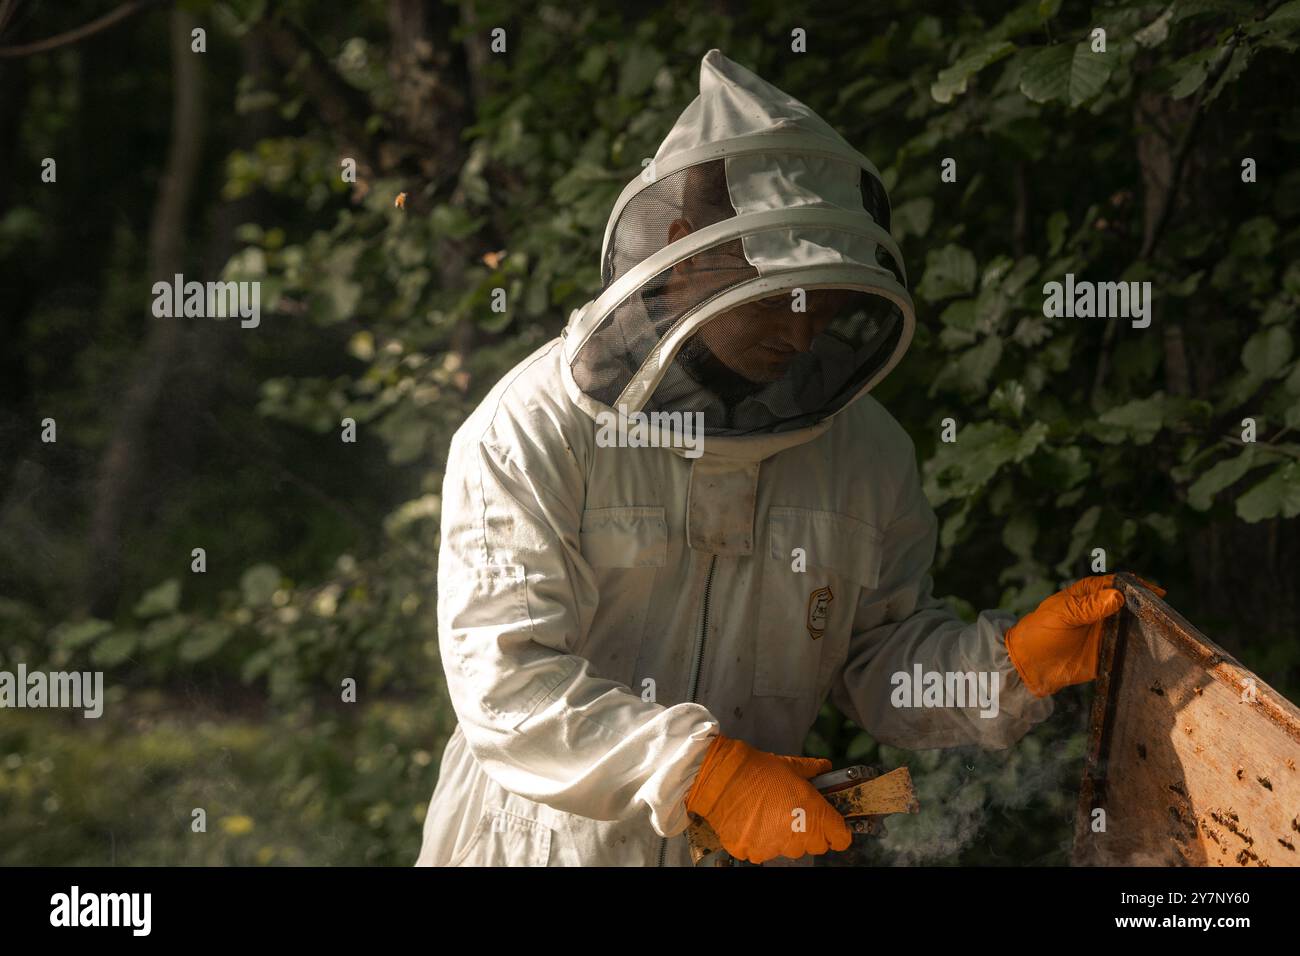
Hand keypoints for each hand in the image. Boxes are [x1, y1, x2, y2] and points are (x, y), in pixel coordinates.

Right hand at [684, 734, 851, 863]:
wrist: (722, 778)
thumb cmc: (759, 770)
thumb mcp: (791, 765)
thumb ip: (813, 770)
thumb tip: (826, 767)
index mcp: (813, 813)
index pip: (840, 838)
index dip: (836, 831)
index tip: (829, 824)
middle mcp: (797, 836)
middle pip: (814, 846)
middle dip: (808, 833)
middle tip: (792, 813)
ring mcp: (774, 847)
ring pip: (789, 850)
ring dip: (784, 837)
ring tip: (767, 815)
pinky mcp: (753, 853)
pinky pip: (763, 852)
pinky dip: (760, 841)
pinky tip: (751, 822)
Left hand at [1004, 573, 1165, 697]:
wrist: (1028, 665)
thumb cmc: (1040, 632)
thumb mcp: (1062, 615)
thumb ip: (1088, 607)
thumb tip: (1118, 597)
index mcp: (1088, 595)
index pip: (1117, 584)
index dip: (1136, 586)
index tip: (1155, 593)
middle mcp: (1100, 612)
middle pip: (1130, 605)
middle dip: (1146, 607)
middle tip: (1164, 613)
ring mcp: (1105, 633)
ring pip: (1132, 626)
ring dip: (1146, 628)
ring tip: (1165, 631)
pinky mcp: (1107, 654)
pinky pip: (1127, 649)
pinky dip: (1139, 650)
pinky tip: (1155, 652)